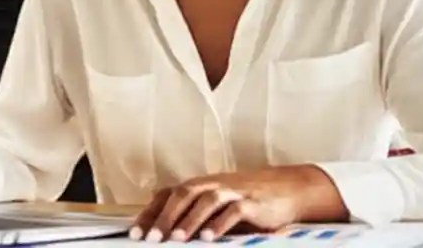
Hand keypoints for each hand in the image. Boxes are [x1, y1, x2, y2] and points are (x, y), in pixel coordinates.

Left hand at [129, 166, 344, 241]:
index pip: (168, 195)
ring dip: (189, 221)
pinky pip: (233, 211)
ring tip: (176, 239)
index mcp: (200, 185)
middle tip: (151, 239)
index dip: (151, 213)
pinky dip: (219, 224)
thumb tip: (158, 214)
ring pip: (206, 201)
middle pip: (183, 194)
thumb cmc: (246, 198)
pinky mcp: (252, 202)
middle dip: (165, 217)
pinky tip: (208, 238)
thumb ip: (191, 207)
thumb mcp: (215, 202)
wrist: (286, 188)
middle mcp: (213, 184)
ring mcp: (233, 191)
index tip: (136, 233)